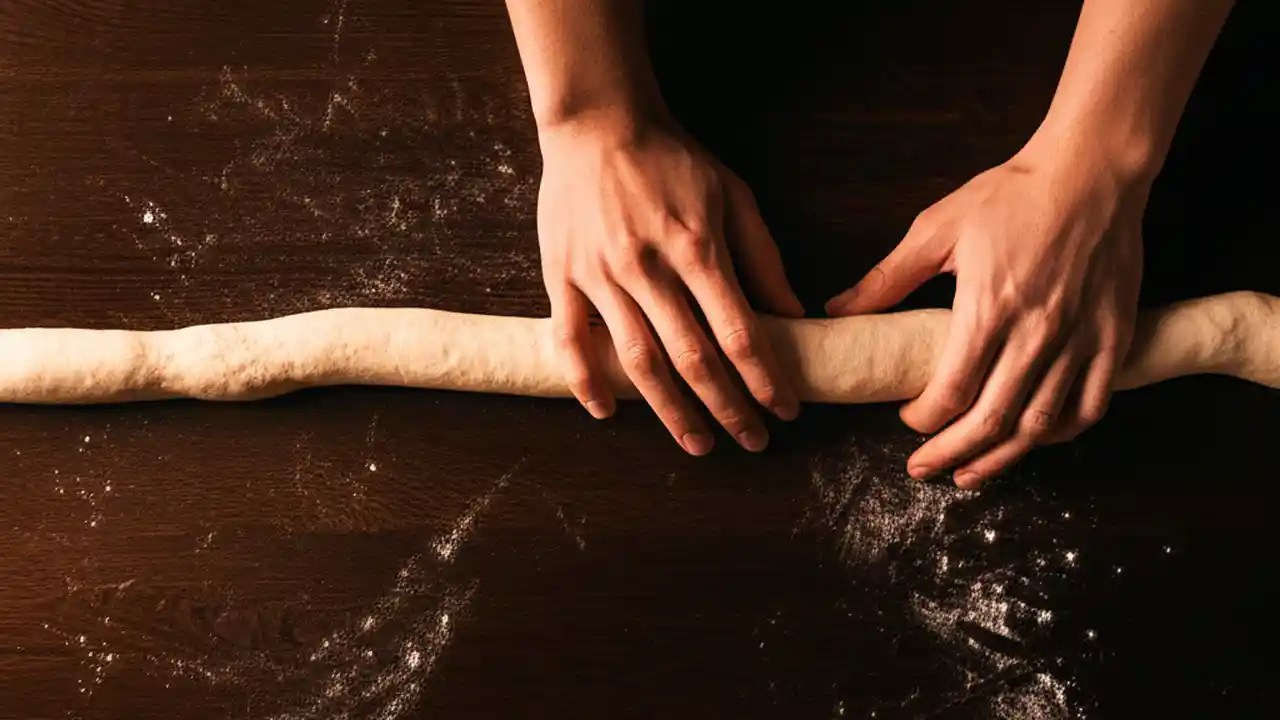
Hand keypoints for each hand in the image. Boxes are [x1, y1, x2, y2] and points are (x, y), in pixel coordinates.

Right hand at [537, 115, 804, 454]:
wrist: (598, 123)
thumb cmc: (672, 160)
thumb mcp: (733, 196)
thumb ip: (763, 258)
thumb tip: (793, 316)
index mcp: (697, 248)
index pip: (739, 332)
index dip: (765, 379)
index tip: (784, 411)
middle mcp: (649, 268)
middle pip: (694, 359)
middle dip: (728, 409)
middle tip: (752, 441)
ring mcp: (601, 276)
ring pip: (639, 361)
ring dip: (670, 412)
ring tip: (697, 444)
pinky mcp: (563, 277)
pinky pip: (570, 341)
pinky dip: (587, 381)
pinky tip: (606, 412)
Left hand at [826, 149, 1146, 487]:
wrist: (1091, 170)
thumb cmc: (1011, 195)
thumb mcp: (936, 229)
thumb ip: (886, 278)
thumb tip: (839, 311)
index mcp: (989, 310)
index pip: (950, 393)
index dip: (923, 420)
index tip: (906, 421)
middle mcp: (1037, 335)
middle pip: (990, 422)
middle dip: (950, 455)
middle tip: (922, 470)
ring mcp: (1080, 340)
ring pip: (1039, 426)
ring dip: (1001, 459)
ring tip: (969, 475)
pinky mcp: (1114, 338)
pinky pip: (1091, 407)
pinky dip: (1060, 435)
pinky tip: (1032, 441)